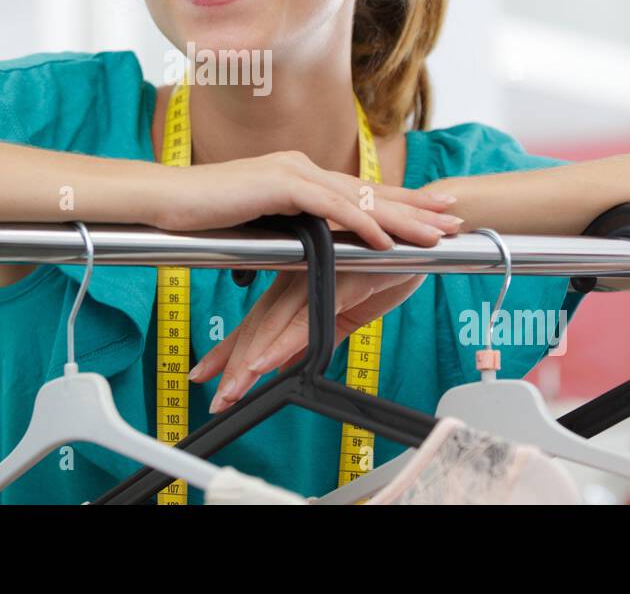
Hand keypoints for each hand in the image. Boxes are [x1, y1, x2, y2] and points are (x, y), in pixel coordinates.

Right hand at [149, 149, 460, 251]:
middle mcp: (301, 165)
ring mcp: (292, 171)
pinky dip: (361, 226)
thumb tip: (308, 251)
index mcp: (297, 173)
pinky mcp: (280, 184)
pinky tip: (386, 242)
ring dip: (402, 219)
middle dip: (416, 207)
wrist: (165, 200)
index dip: (398, 203)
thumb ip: (286, 231)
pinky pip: (331, 210)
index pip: (358, 192)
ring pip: (360, 200)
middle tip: (454, 218)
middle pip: (370, 191)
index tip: (431, 214)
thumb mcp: (256, 224)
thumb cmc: (201, 216)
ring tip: (436, 235)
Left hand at [188, 220, 456, 413]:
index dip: (231, 349)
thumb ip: (320, 335)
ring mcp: (319, 280)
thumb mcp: (350, 308)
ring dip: (251, 361)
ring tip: (231, 390)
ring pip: (276, 326)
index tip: (204, 373)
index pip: (258, 321)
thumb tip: (291, 364)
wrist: (424, 234)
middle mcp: (301, 279)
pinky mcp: (342, 283)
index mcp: (298, 283)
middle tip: (212, 394)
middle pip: (259, 327)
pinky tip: (265, 363)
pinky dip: (285, 343)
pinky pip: (308, 319)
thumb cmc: (389, 260)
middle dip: (232, 364)